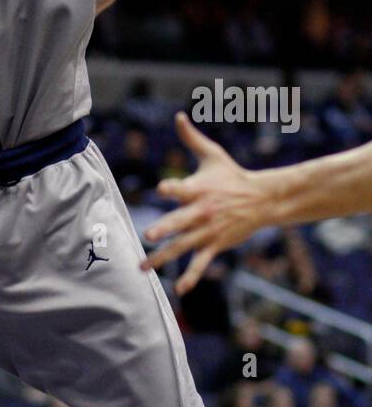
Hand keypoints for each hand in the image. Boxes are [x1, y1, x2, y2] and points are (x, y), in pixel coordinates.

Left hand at [141, 112, 272, 293]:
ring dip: (164, 258)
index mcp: (198, 189)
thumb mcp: (212, 155)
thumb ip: (191, 138)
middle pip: (181, 221)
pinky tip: (179, 289)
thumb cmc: (231, 175)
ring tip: (143, 268)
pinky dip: (191, 276)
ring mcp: (208, 231)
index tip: (161, 189)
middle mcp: (201, 211)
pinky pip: (201, 263)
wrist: (262, 199)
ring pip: (183, 246)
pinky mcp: (215, 245)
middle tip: (149, 235)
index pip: (182, 188)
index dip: (172, 188)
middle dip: (166, 229)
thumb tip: (178, 116)